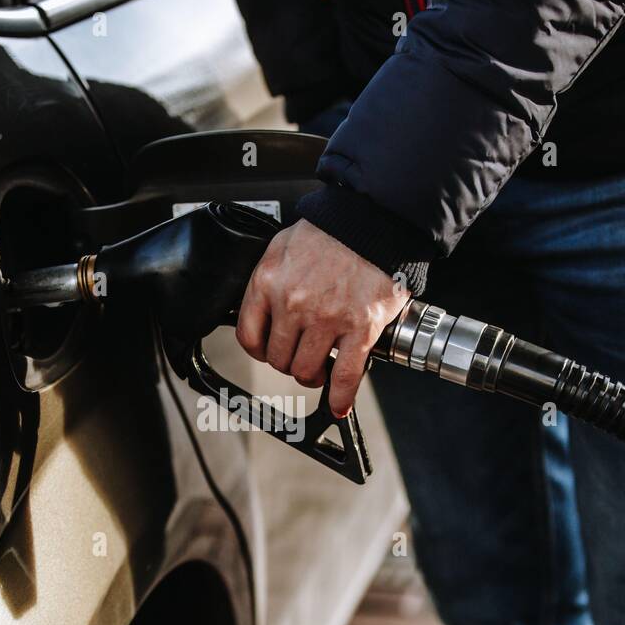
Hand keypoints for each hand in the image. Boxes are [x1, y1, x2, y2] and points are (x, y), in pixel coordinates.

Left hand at [236, 219, 408, 417]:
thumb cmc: (334, 229)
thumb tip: (265, 306)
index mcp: (270, 282)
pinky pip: (344, 376)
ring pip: (306, 370)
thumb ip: (271, 278)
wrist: (375, 220)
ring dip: (312, 376)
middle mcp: (294, 303)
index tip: (269, 351)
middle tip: (301, 356)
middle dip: (289, 362)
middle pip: (278, 358)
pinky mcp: (360, 329)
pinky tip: (339, 404)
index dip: (260, 351)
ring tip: (321, 369)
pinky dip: (341, 396)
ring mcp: (327, 319)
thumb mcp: (284, 246)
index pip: (249, 336)